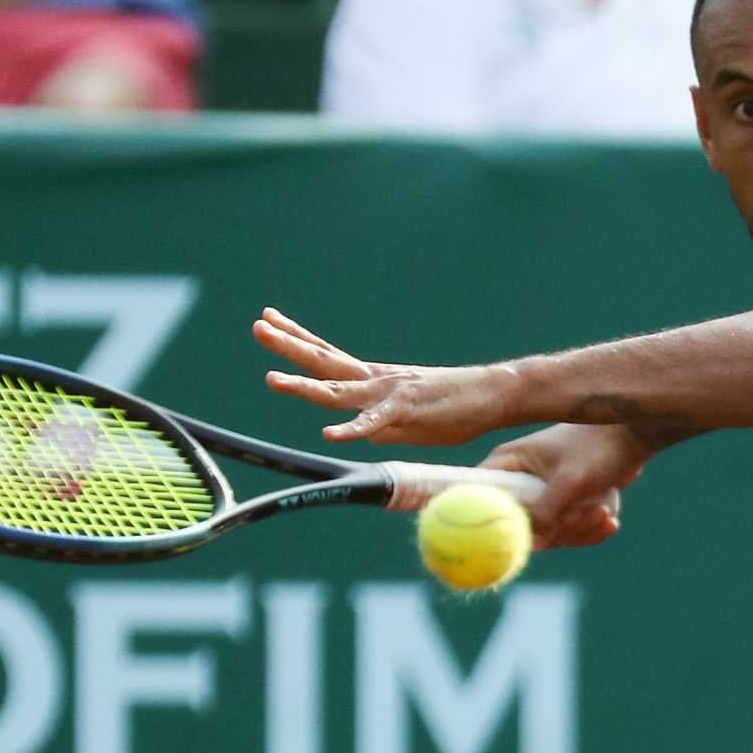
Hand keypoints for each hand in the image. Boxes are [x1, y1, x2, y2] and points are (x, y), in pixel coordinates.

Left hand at [254, 307, 514, 444]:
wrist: (494, 393)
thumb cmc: (455, 406)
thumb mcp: (408, 417)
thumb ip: (380, 423)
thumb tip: (359, 432)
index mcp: (374, 378)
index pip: (327, 354)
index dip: (297, 337)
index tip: (269, 317)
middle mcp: (375, 379)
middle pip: (323, 361)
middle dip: (288, 343)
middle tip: (258, 325)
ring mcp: (389, 392)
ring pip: (338, 390)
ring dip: (304, 386)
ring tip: (272, 379)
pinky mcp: (407, 410)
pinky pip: (374, 422)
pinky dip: (352, 429)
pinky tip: (330, 434)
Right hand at [483, 423, 645, 548]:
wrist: (631, 437)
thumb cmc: (597, 448)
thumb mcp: (570, 480)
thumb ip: (547, 510)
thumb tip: (533, 544)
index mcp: (508, 462)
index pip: (480, 496)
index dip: (493, 519)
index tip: (522, 531)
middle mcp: (519, 479)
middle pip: (521, 524)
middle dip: (558, 527)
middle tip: (581, 514)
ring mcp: (541, 494)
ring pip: (550, 531)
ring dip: (579, 529)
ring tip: (603, 512)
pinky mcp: (562, 504)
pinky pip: (569, 531)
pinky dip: (590, 530)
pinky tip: (610, 520)